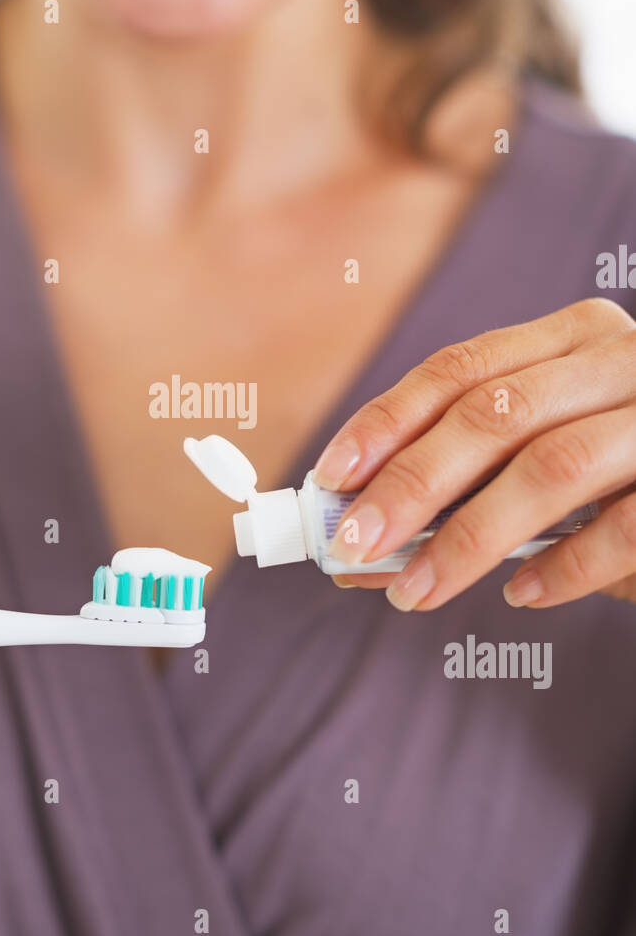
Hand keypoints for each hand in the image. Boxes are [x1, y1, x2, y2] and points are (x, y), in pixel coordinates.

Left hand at [313, 299, 635, 610]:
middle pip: (494, 416)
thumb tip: (358, 549)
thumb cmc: (626, 478)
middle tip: (352, 547)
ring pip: (552, 467)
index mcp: (572, 337)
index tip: (330, 476)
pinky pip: (625, 526)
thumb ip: (465, 494)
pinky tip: (520, 598)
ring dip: (469, 539)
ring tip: (414, 593)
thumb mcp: (548, 464)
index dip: (387, 420)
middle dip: (410, 486)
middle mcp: (622, 358)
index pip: (461, 369)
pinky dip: (564, 569)